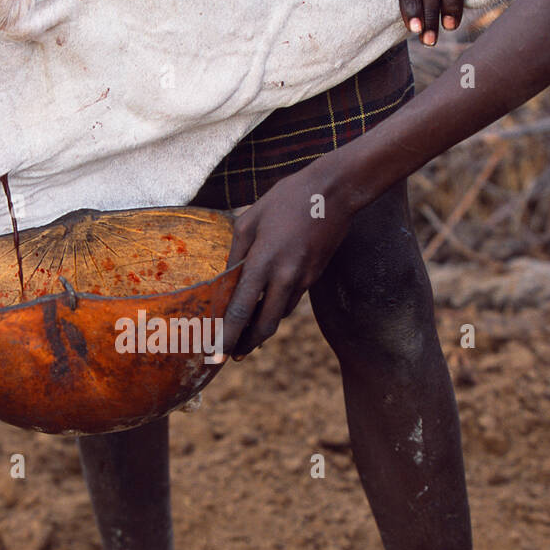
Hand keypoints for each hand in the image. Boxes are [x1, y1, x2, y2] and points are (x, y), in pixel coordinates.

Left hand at [220, 161, 353, 357]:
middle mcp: (285, 277)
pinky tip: (264, 309)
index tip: (215, 354)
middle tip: (230, 356)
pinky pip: (290, 301)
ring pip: (278, 315)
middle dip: (245, 345)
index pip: (240, 310)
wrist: (334, 192)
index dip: (226, 336)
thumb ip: (235, 254)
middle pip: (264, 325)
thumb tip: (226, 280)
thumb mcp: (250, 220)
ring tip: (243, 337)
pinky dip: (275, 310)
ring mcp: (303, 279)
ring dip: (260, 329)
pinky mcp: (314, 277)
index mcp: (263, 262)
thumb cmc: (286, 199)